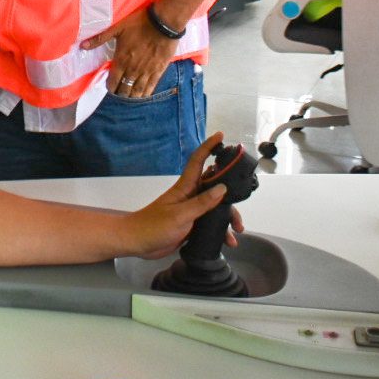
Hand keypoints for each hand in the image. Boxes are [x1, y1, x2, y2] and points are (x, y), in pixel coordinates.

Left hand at [82, 6, 179, 98]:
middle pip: (124, 91)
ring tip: (129, 93)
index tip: (110, 85)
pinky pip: (150, 88)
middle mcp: (133, 70)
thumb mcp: (117, 28)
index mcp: (121, 60)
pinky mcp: (158, 71)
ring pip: (136, 92)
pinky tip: (142, 94)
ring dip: (131, 95)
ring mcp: (146, 72)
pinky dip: (145, 93)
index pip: (113, 83)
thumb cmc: (139, 24)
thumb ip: (99, 39)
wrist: (164, 23)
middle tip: (120, 89)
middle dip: (120, 92)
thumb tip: (82, 46)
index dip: (110, 87)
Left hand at [128, 135, 244, 257]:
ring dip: (228, 217)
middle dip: (230, 193)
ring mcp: (190, 211)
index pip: (198, 161)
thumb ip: (201, 203)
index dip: (209, 147)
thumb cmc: (153, 226)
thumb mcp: (180, 215)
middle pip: (215, 187)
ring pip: (215, 208)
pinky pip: (210, 223)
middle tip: (242, 200)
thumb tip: (222, 188)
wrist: (137, 243)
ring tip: (237, 229)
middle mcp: (190, 196)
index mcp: (185, 188)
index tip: (221, 135)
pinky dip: (220, 230)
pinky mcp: (191, 225)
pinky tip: (227, 240)